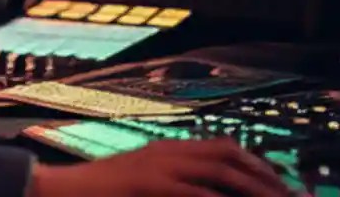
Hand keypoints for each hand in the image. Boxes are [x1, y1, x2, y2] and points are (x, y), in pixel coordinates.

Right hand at [28, 139, 298, 196]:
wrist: (58, 192)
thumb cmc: (98, 195)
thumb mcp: (139, 185)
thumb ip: (170, 186)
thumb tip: (201, 191)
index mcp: (165, 151)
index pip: (223, 148)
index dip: (257, 165)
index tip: (282, 186)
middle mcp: (166, 152)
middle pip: (229, 156)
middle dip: (265, 177)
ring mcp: (157, 167)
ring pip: (221, 170)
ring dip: (254, 187)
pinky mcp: (149, 184)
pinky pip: (197, 192)